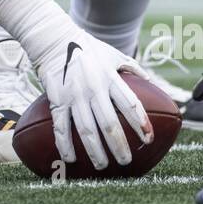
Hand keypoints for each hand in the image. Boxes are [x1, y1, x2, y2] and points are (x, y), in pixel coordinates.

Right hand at [35, 29, 152, 169]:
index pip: (130, 104)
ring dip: (95, 151)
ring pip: (87, 129)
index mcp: (109, 77)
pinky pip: (61, 127)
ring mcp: (74, 95)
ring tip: (103, 165)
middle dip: (119, 145)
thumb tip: (149, 80)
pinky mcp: (57, 100)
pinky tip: (70, 158)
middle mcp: (93, 88)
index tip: (149, 139)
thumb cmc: (85, 46)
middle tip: (126, 161)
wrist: (53, 38)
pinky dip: (65, 144)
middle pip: (109, 123)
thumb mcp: (112, 53)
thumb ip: (131, 67)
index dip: (141, 123)